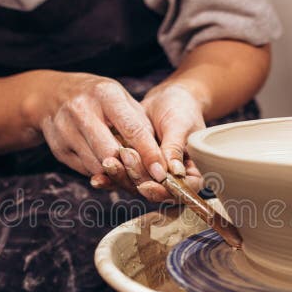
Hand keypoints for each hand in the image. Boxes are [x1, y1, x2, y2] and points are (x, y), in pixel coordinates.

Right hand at [33, 73, 166, 194]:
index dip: (148, 154)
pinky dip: (101, 173)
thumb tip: (159, 157)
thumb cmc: (96, 97)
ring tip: (130, 174)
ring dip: (117, 175)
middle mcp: (82, 111)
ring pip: (98, 167)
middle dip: (131, 170)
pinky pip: (86, 170)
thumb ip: (139, 123)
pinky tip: (108, 166)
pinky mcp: (58, 149)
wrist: (50, 94)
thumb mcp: (119, 98)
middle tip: (147, 180)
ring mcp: (66, 131)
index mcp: (105, 95)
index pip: (131, 129)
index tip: (161, 173)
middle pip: (111, 154)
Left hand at [89, 83, 206, 201]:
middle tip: (123, 163)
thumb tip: (174, 172)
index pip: (184, 189)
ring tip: (108, 163)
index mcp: (193, 171)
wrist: (166, 99)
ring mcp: (154, 175)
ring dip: (122, 177)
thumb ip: (175, 148)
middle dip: (138, 180)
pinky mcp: (137, 169)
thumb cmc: (181, 109)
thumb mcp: (180, 125)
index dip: (165, 192)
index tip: (146, 185)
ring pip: (138, 185)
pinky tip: (98, 176)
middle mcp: (173, 179)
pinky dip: (112, 178)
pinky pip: (126, 177)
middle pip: (157, 191)